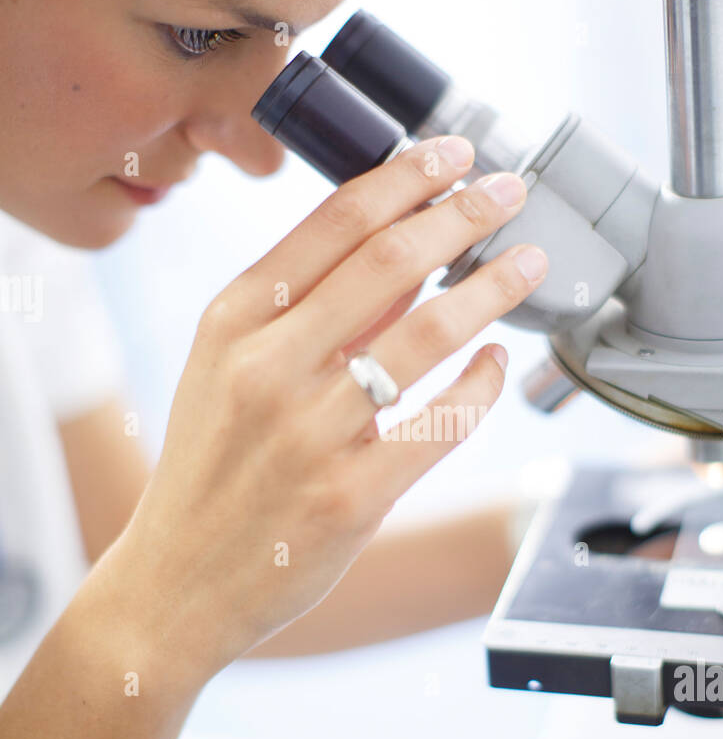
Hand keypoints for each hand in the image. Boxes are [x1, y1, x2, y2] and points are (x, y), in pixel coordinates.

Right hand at [117, 136, 547, 681]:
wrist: (179, 582)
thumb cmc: (211, 469)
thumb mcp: (227, 371)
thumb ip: (308, 313)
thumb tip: (406, 257)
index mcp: (231, 323)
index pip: (332, 223)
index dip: (405, 178)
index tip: (452, 155)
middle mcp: (266, 369)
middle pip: (388, 262)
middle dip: (462, 215)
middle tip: (509, 192)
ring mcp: (309, 435)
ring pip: (426, 336)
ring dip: (490, 289)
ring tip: (527, 266)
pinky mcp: (351, 497)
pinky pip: (440, 425)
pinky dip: (480, 385)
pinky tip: (495, 362)